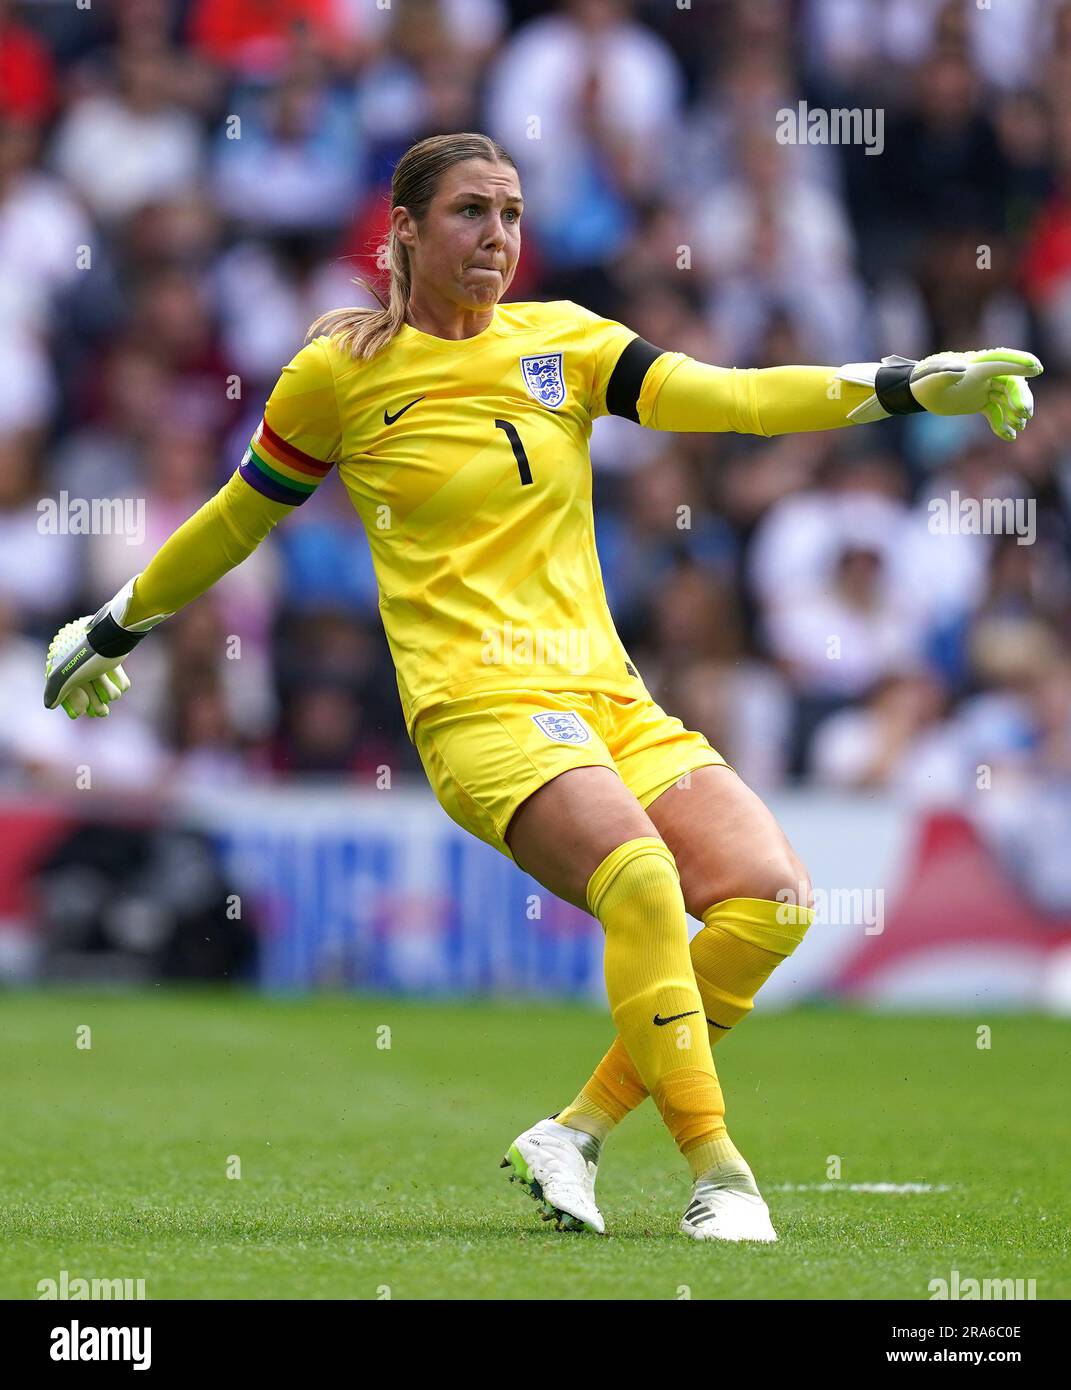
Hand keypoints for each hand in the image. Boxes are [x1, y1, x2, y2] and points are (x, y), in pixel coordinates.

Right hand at [45, 615, 132, 718]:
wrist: (113, 635)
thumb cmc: (87, 655)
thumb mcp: (67, 675)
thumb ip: (55, 690)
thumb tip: (48, 706)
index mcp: (66, 661)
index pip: (68, 689)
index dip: (75, 703)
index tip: (80, 713)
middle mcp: (80, 660)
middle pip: (88, 690)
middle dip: (95, 704)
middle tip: (102, 713)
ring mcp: (98, 659)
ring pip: (104, 684)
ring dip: (109, 691)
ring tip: (113, 695)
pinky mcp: (114, 657)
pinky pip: (118, 676)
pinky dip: (120, 682)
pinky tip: (121, 685)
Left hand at [908, 348, 1042, 440]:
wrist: (918, 393)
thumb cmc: (924, 381)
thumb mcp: (932, 378)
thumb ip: (946, 372)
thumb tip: (961, 369)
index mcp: (978, 365)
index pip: (1003, 363)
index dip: (1020, 364)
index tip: (1036, 368)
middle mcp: (985, 375)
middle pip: (1011, 383)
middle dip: (1020, 397)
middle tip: (1024, 414)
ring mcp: (985, 388)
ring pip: (1007, 399)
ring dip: (1015, 413)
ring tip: (1018, 427)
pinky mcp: (981, 401)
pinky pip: (996, 412)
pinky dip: (1002, 424)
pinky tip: (1008, 436)